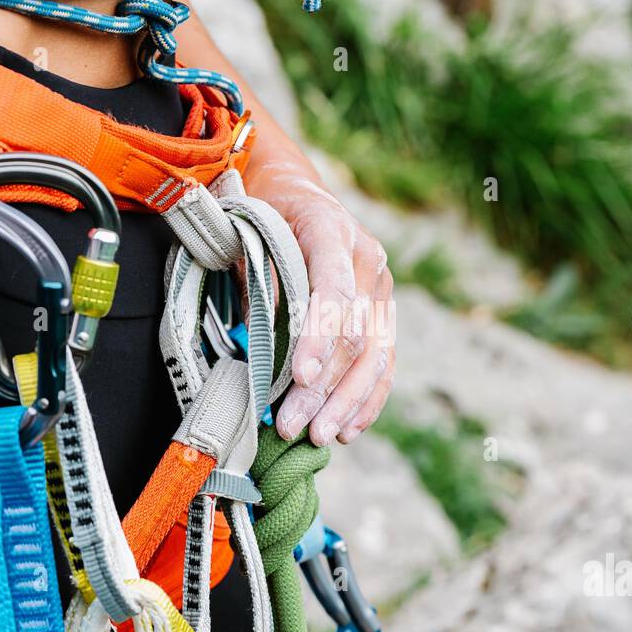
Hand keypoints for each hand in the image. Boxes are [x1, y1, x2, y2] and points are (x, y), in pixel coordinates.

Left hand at [257, 173, 394, 446]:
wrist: (296, 193)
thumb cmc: (263, 214)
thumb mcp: (247, 231)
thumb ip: (257, 280)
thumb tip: (254, 338)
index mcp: (331, 229)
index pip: (333, 289)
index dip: (318, 337)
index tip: (299, 377)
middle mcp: (367, 259)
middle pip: (355, 334)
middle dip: (323, 387)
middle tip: (291, 426)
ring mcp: (382, 288)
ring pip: (375, 355)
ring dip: (346, 403)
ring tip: (319, 438)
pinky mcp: (384, 314)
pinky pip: (384, 364)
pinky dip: (367, 400)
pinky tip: (347, 429)